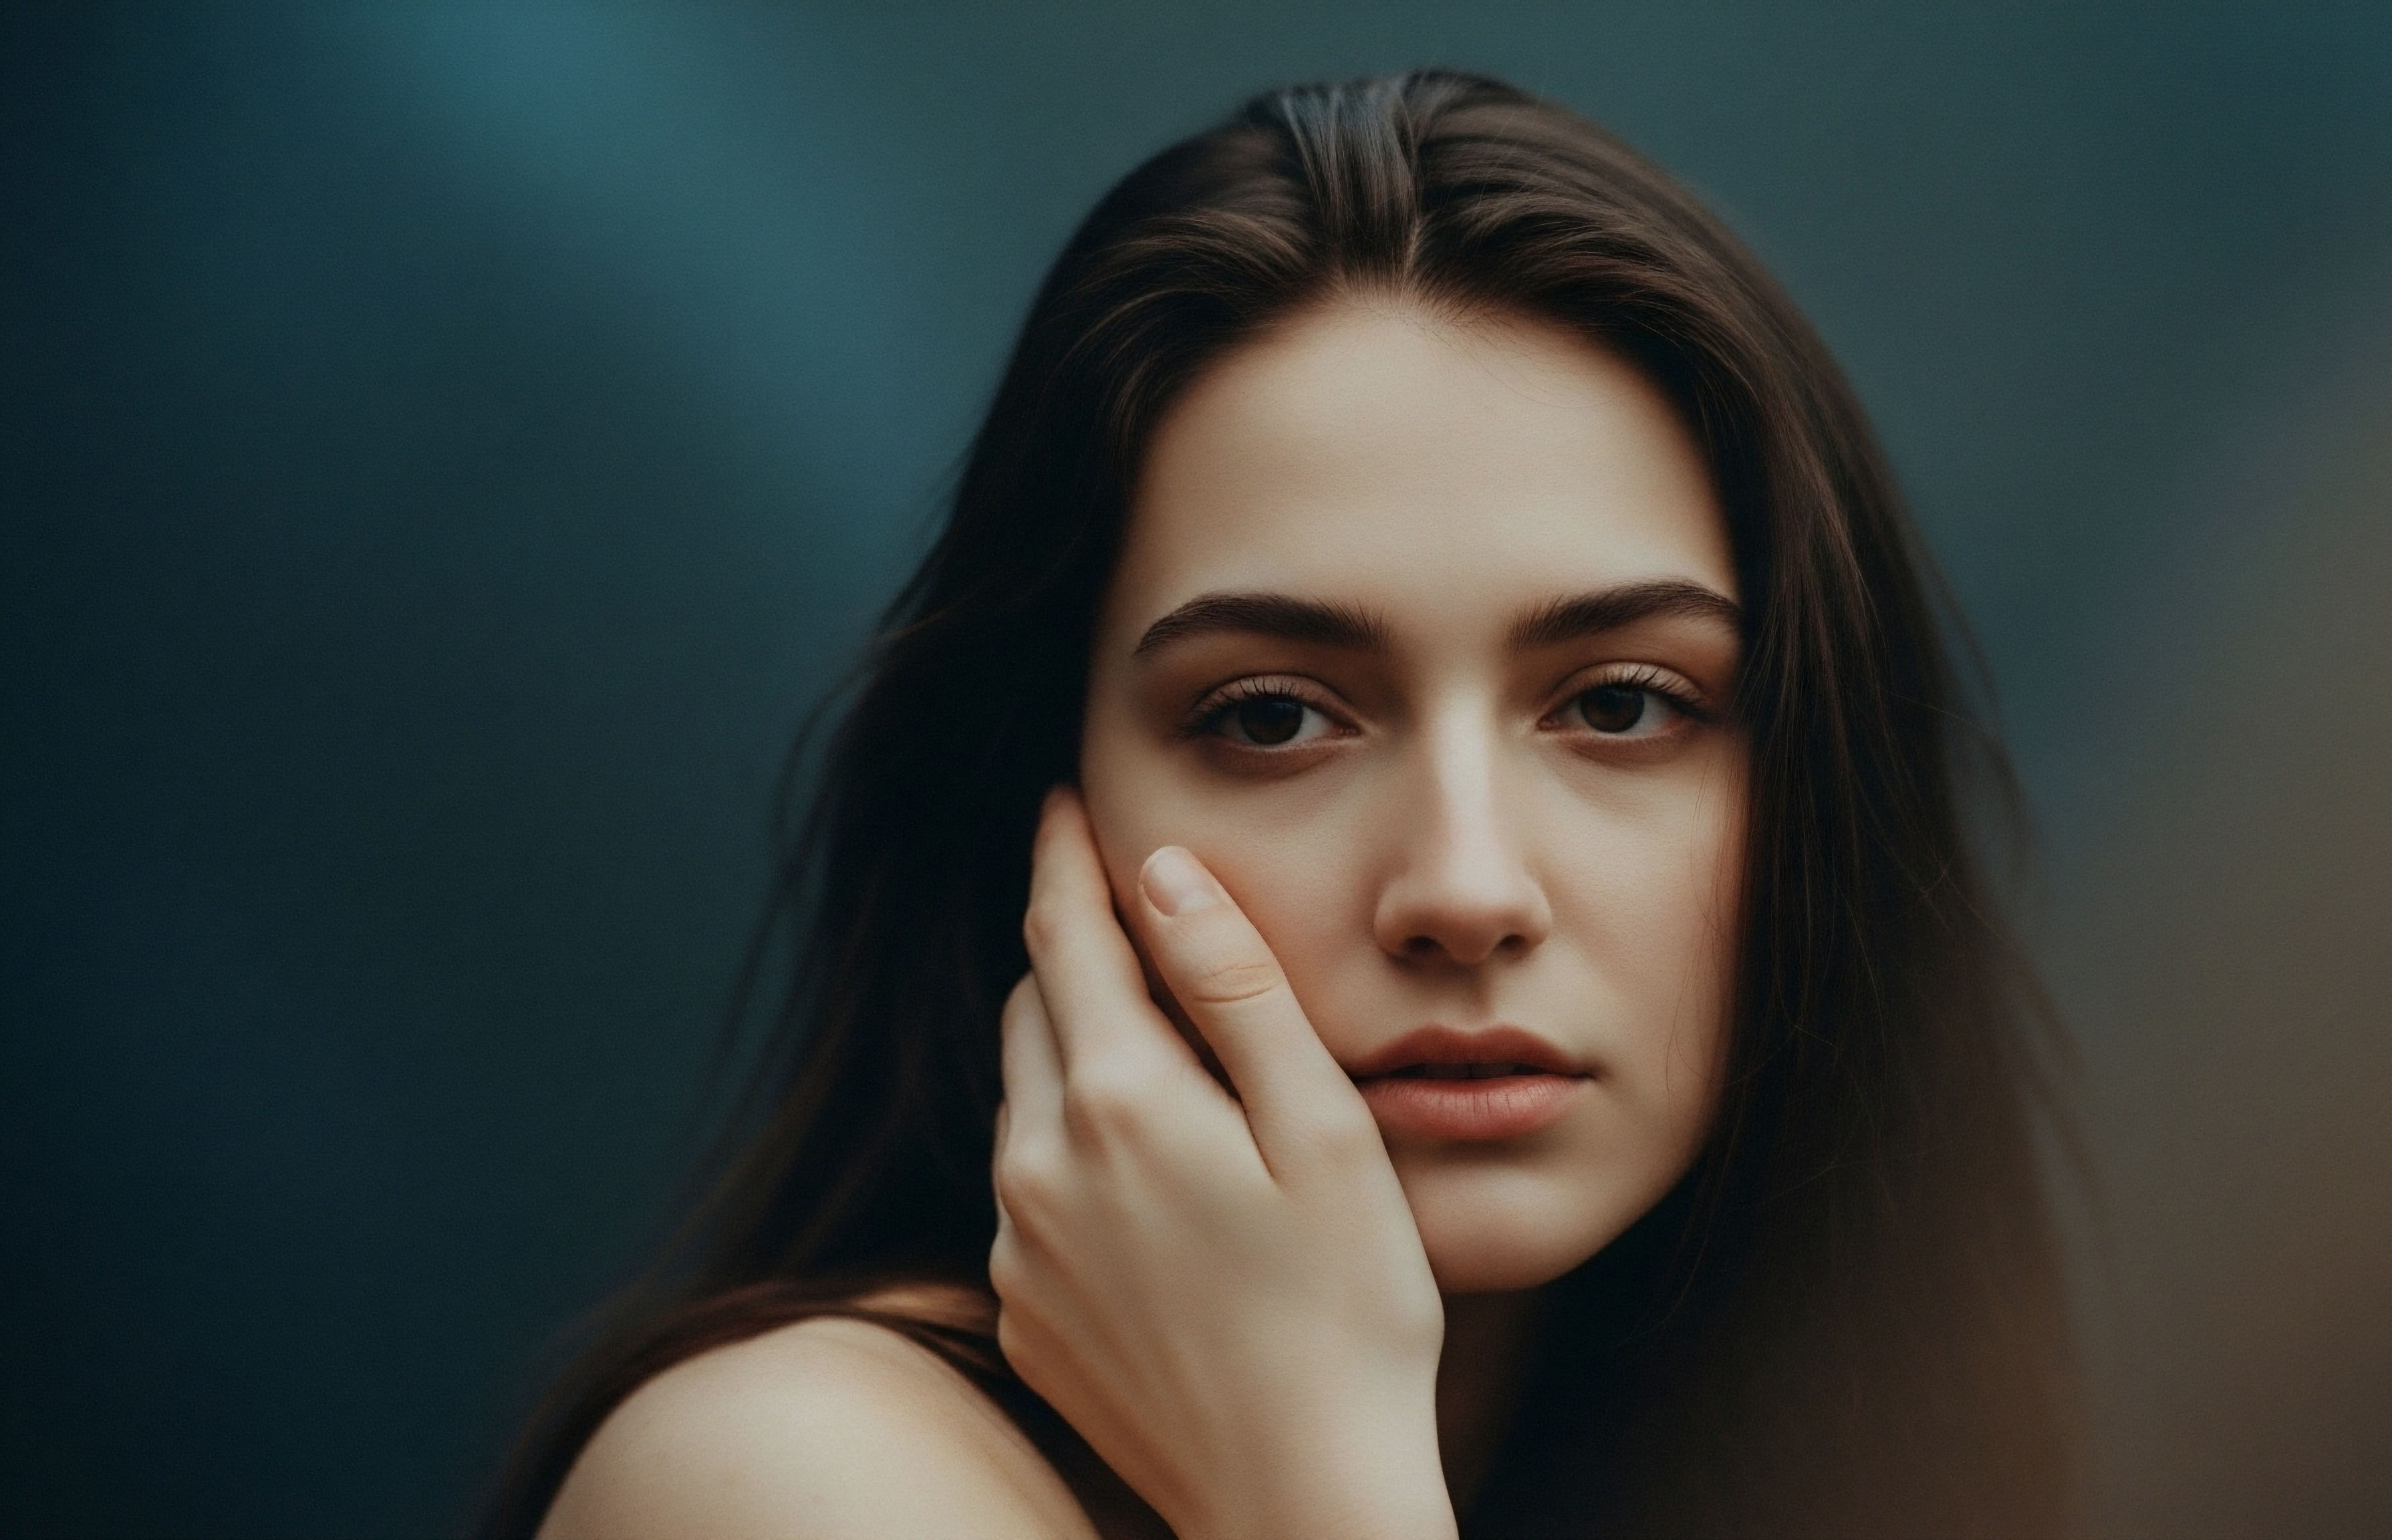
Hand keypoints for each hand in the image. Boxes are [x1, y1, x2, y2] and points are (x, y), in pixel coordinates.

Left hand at [990, 788, 1455, 1539]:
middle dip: (1072, 949)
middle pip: (1034, 1009)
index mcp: (1119, 1102)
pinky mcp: (1023, 1314)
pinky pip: (1029, 1197)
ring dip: (1076, 1057)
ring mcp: (1020, 1249)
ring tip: (1162, 1058)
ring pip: (1026, 1102)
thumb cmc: (1348, 1314)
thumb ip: (1238, 991)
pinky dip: (1074, 1157)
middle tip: (1132, 919)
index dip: (1065, 856)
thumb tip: (1166, 872)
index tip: (1064, 800)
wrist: (1299, 1496)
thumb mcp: (1322, 1132)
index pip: (1064, 934)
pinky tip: (1156, 1188)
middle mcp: (1038, 1168)